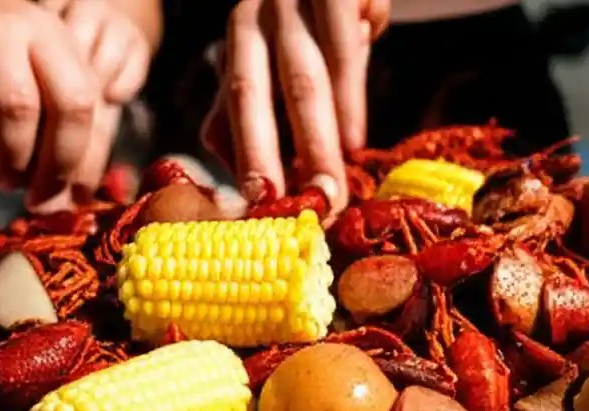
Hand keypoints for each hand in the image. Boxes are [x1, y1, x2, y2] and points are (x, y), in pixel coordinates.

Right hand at [0, 0, 103, 210]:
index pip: (89, 102)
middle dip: (56, 163)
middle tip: (39, 197)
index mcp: (62, 39)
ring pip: (16, 108)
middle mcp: (30, 29)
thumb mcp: (33, 75)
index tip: (73, 196)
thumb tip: (70, 200)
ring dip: (13, 160)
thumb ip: (57, 129)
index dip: (84, 157)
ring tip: (5, 179)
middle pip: (65, 104)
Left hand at [202, 0, 390, 207]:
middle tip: (280, 212)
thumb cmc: (320, 20)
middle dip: (264, 159)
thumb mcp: (285, 55)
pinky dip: (349, 99)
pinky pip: (342, 51)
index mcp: (240, 41)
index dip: (242, 162)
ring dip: (315, 143)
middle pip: (252, 97)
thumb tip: (245, 177)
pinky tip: (356, 141)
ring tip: (327, 191)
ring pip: (300, 82)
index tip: (255, 211)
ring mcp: (292, 1)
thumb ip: (264, 105)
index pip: (232, 108)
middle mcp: (254, 19)